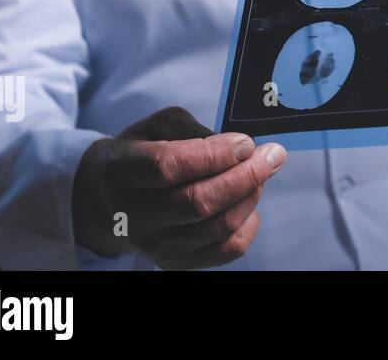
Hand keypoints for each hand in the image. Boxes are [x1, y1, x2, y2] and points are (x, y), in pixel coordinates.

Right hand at [71, 106, 285, 269]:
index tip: (245, 143)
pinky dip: (248, 222)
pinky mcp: (176, 262)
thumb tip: (237, 146)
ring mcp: (154, 244)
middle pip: (199, 201)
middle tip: (273, 155)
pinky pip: (227, 249)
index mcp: (123, 170)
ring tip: (260, 172)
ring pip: (218, 225)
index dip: (213, 155)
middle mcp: (134, 214)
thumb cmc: (145, 152)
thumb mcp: (160, 125)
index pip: (168, 167)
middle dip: (246, 175)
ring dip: (251, 195)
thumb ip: (195, 131)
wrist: (115, 198)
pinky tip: (247, 201)